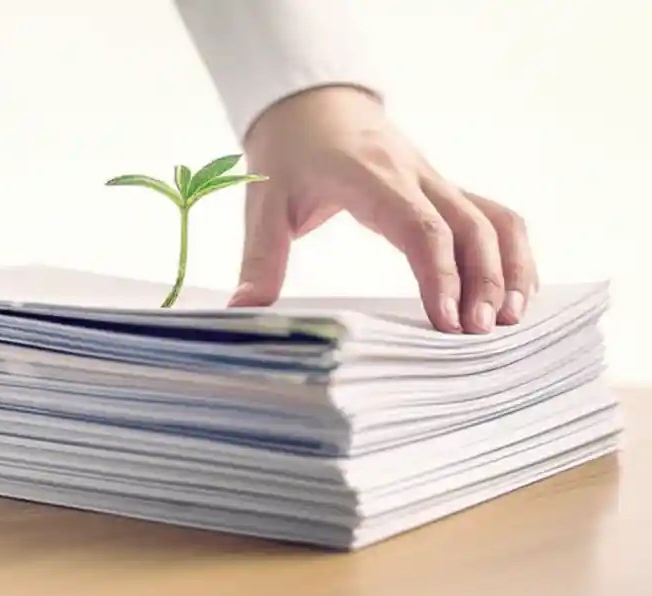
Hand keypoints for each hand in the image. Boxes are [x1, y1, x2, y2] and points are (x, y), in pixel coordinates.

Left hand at [231, 86, 535, 333]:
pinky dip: (511, 252)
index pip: (420, 228)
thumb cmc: (289, 152)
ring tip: (510, 319)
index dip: (439, 274)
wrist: (312, 102)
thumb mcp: (264, 203)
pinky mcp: (443, 189)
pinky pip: (492, 216)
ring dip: (510, 267)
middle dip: (483, 280)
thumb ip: (259, 258)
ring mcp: (436, 181)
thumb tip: (241, 312)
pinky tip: (513, 292)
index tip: (444, 320)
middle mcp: (416, 177)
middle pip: (471, 226)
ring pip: (494, 218)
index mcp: (373, 178)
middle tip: (481, 333)